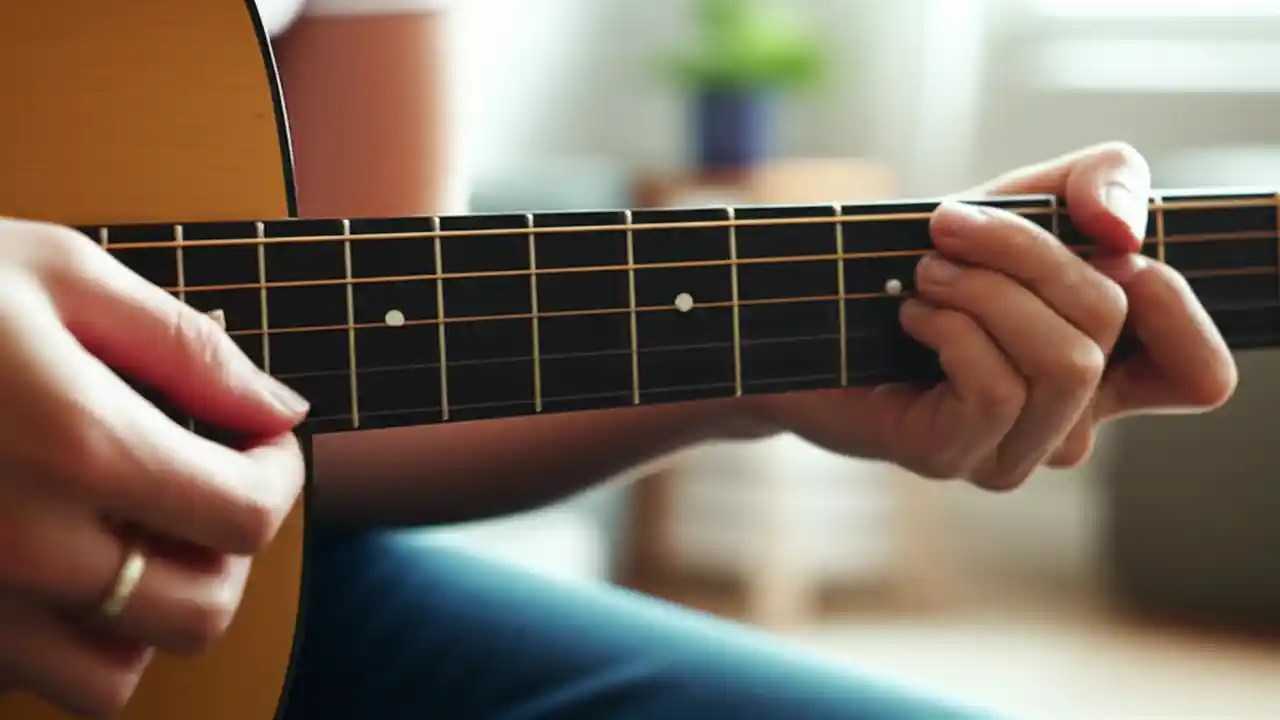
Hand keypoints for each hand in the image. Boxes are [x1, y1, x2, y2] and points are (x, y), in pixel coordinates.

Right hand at [0, 218, 308, 716]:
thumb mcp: (55, 273)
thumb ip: (185, 345)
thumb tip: (280, 408)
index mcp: (75, 445)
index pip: (245, 516)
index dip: (280, 477)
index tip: (261, 442)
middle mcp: (21, 545)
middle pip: (200, 610)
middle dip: (229, 551)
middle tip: (206, 489)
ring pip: (115, 674)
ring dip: (150, 614)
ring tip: (131, 538)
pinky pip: (24, 682)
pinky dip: (63, 641)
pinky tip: (49, 565)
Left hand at [748, 142, 1236, 489]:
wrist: (807, 307)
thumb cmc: (924, 258)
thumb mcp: (1021, 197)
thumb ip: (1098, 182)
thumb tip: (1125, 234)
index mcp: (1102, 368)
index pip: (1198, 376)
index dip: (1174, 301)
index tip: (1101, 242)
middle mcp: (1069, 421)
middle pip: (1114, 324)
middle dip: (1030, 249)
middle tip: (948, 227)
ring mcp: (1012, 450)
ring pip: (1066, 363)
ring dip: (984, 288)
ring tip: (924, 271)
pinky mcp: (953, 457)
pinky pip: (994, 388)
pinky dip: (949, 326)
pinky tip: (909, 315)